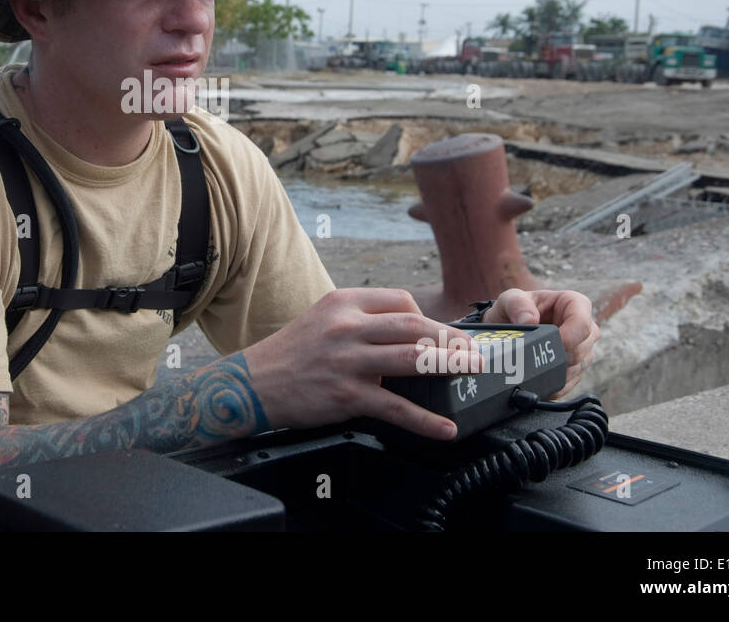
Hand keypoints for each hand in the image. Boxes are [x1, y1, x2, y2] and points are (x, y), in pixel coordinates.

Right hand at [244, 288, 483, 440]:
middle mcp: (347, 327)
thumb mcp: (323, 319)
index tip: (444, 333)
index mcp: (344, 303)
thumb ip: (361, 320)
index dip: (429, 318)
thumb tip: (407, 330)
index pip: (401, 301)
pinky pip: (396, 408)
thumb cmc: (291, 353)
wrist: (253, 384)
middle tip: (475, 351)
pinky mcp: (347, 395)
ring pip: (412, 359)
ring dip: (450, 366)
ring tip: (472, 372)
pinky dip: (426, 421)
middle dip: (452, 339)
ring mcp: (348, 361)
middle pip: (415, 325)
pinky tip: (444, 428)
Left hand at [482, 288, 599, 397]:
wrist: (508, 329)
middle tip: (535, 356)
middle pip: (582, 349)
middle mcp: (583, 328)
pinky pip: (571, 382)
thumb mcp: (510, 299)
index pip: (583, 322)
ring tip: (533, 365)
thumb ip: (517, 304)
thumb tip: (529, 321)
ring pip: (578, 367)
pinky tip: (538, 379)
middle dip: (559, 355)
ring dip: (556, 371)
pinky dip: (555, 384)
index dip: (571, 336)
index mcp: (574, 304)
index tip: (556, 343)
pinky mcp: (575, 369)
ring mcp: (582, 350)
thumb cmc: (514, 309)